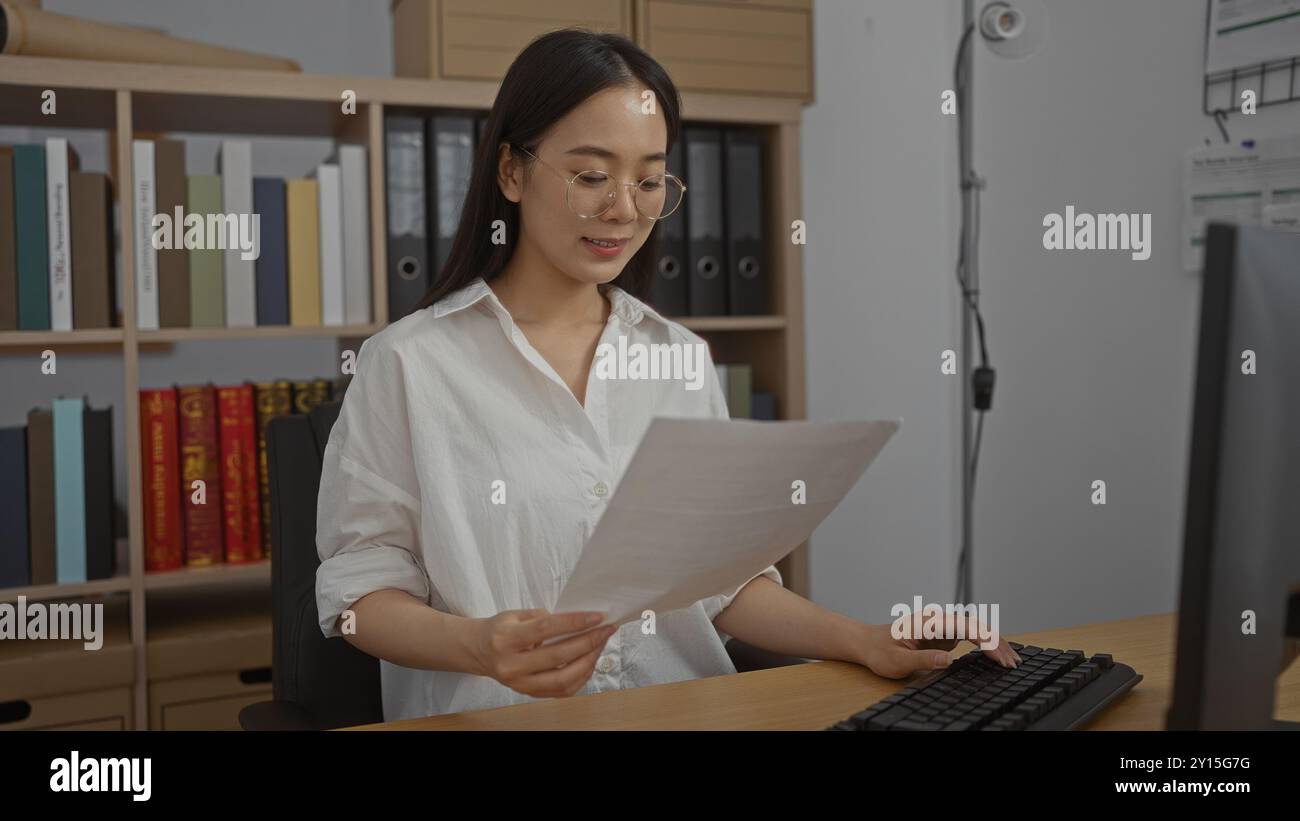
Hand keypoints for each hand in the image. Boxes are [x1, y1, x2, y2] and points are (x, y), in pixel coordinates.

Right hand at [468, 609, 617, 697]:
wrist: (478, 651)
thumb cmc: (499, 630)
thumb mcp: (514, 615)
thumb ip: (543, 618)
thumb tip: (578, 622)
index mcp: (505, 639)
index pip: (545, 629)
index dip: (574, 623)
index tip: (597, 616)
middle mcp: (511, 665)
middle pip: (558, 656)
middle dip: (588, 642)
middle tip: (606, 630)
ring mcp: (520, 684)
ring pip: (563, 680)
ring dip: (588, 662)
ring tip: (600, 645)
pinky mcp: (528, 693)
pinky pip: (562, 691)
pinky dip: (581, 677)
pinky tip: (589, 661)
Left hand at [855, 610, 1021, 678]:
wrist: (868, 643)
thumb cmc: (880, 651)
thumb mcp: (897, 661)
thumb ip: (922, 659)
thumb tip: (948, 660)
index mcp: (928, 622)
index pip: (965, 627)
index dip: (985, 641)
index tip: (998, 657)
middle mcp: (939, 620)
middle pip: (976, 626)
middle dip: (997, 642)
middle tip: (1013, 663)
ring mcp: (942, 626)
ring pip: (976, 630)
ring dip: (994, 643)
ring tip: (1011, 661)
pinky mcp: (944, 634)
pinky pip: (970, 637)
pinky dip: (985, 645)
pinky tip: (996, 655)